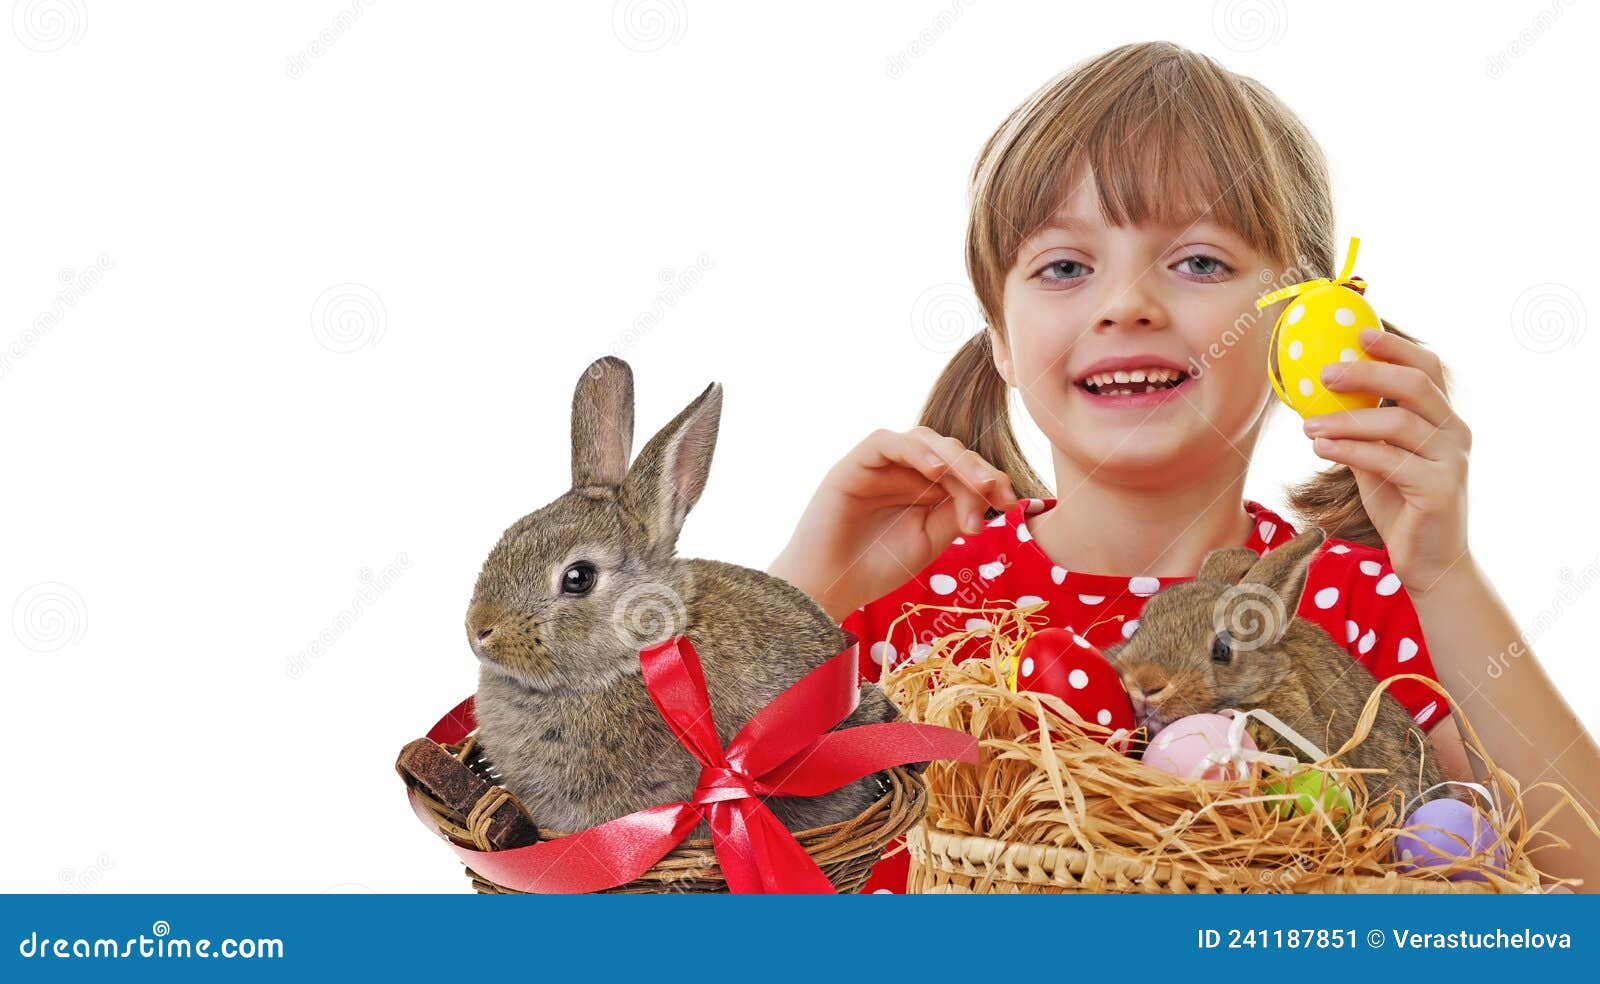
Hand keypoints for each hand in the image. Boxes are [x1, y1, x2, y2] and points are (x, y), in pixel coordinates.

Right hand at [770, 426, 1017, 619]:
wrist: (828, 587)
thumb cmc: (875, 568)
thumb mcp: (929, 540)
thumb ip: (955, 513)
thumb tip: (990, 493)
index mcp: (924, 489)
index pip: (963, 471)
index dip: (990, 480)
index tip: (1011, 502)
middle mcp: (904, 471)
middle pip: (949, 452)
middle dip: (979, 470)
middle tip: (999, 494)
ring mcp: (880, 465)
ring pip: (924, 440)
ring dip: (955, 459)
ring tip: (977, 484)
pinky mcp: (856, 463)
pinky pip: (888, 442)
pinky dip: (916, 451)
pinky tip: (937, 471)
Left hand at [1301, 327, 1471, 594]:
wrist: (1432, 563)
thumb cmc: (1403, 508)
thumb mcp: (1379, 462)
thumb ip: (1364, 432)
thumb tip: (1321, 399)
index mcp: (1445, 421)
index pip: (1428, 369)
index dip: (1396, 347)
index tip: (1359, 333)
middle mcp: (1454, 434)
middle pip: (1415, 385)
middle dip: (1368, 373)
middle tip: (1325, 372)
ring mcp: (1450, 461)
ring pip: (1397, 423)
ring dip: (1346, 420)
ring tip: (1308, 426)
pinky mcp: (1438, 490)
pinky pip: (1387, 460)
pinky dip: (1349, 450)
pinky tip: (1321, 448)